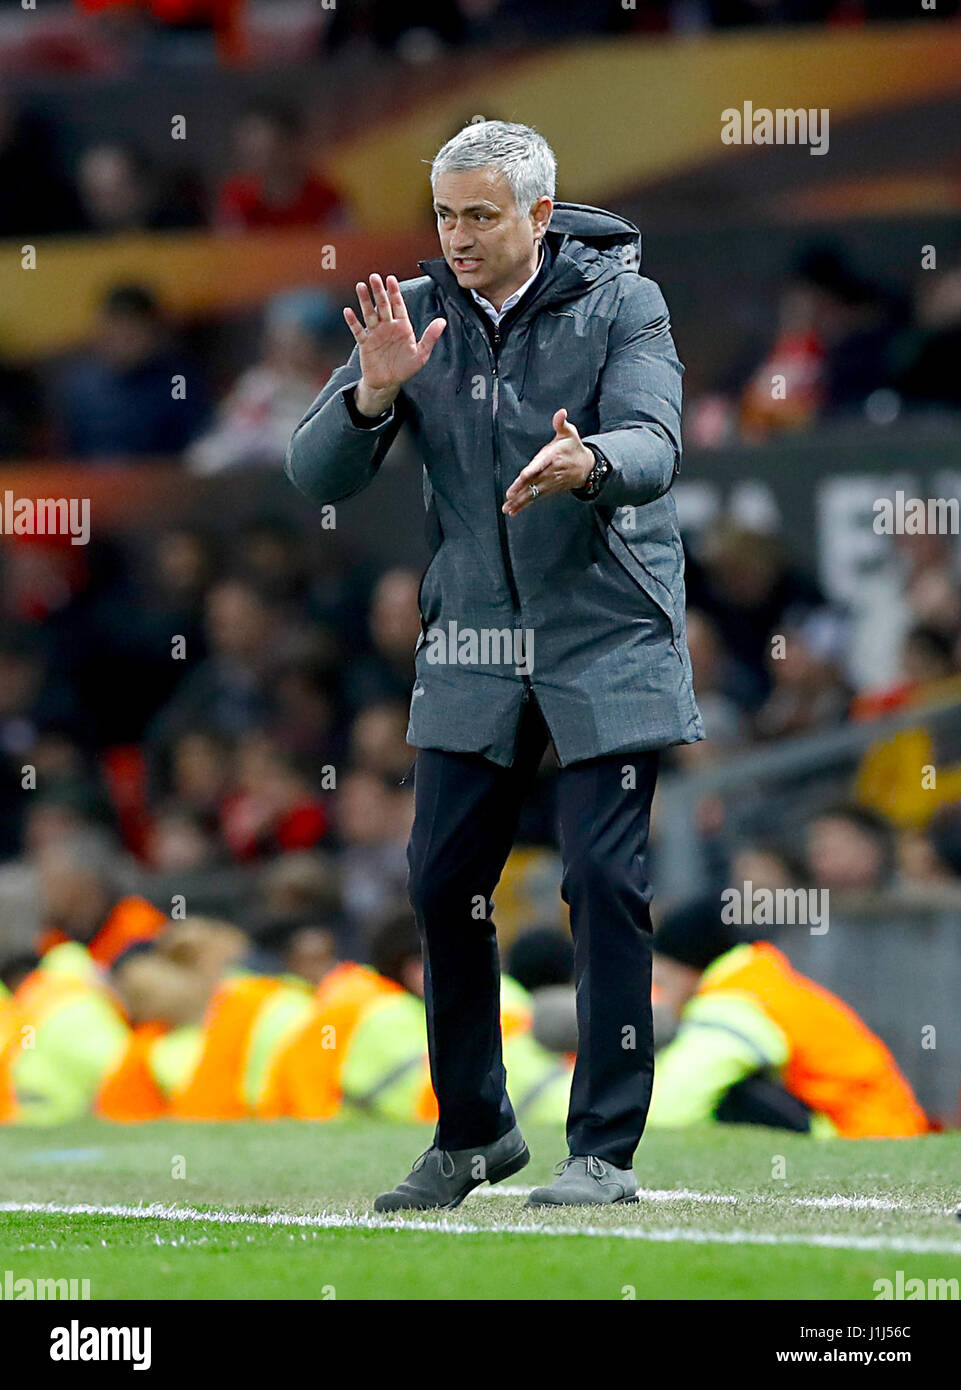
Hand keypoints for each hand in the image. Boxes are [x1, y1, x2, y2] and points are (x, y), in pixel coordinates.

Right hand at [344, 274, 445, 413]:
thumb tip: (442, 321)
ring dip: (365, 301)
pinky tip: (348, 311)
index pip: (398, 305)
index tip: (391, 279)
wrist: (388, 383)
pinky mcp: (365, 344)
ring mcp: (375, 334)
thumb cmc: (405, 368)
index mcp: (402, 326)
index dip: (395, 293)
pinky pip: (358, 331)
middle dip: (379, 291)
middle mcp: (388, 327)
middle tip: (374, 277)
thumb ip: (430, 337)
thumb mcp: (421, 354)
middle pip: (383, 306)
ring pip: (369, 314)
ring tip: (360, 286)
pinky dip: (353, 322)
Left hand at [503, 409, 593, 515]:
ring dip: (520, 501)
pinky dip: (524, 505)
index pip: (541, 463)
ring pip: (533, 492)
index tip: (523, 475)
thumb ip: (561, 423)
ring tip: (508, 508)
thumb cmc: (573, 448)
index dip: (532, 469)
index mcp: (553, 457)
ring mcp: (549, 483)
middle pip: (534, 481)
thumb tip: (561, 412)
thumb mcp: (570, 433)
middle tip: (509, 496)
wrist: (587, 467)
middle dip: (521, 489)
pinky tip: (513, 510)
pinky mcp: (548, 490)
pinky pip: (535, 498)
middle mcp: (551, 472)